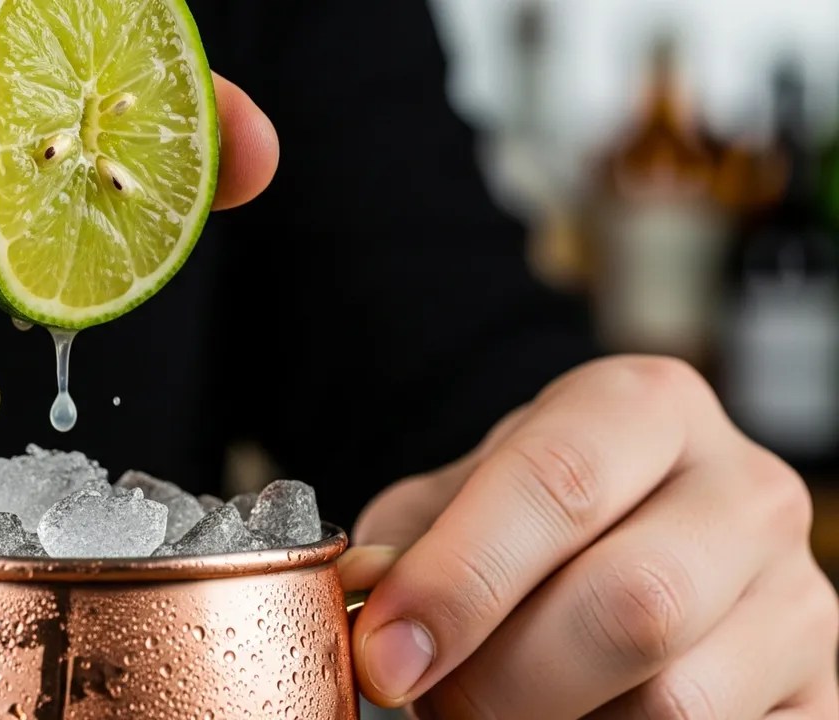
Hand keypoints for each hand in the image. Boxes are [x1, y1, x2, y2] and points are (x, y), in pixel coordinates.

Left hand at [343, 355, 838, 718]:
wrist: (623, 535)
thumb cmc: (523, 517)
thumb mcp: (455, 501)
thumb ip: (410, 548)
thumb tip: (377, 612)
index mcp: (646, 406)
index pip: (560, 484)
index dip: (461, 581)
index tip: (388, 656)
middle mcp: (745, 489)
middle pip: (632, 603)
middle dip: (503, 679)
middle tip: (436, 699)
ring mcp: (799, 595)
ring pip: (677, 700)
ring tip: (499, 707)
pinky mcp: (818, 692)